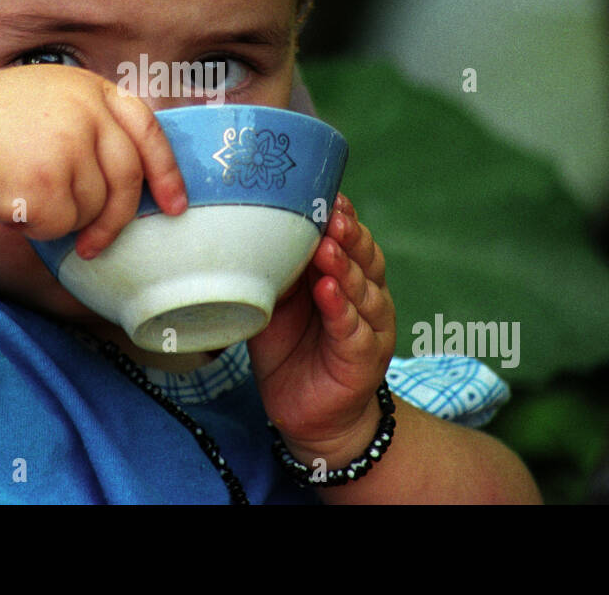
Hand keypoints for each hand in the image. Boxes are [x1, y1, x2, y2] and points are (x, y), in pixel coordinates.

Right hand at [0, 65, 186, 252]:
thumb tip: (132, 176)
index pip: (146, 127)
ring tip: (24, 194)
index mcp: (85, 86)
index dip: (166, 169)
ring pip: (97, 206)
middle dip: (117, 219)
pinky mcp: (51, 181)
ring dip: (67, 218)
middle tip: (95, 244)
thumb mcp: (41, 102)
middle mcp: (84, 109)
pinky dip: (42, 228)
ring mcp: (70, 144)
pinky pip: (66, 224)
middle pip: (128, 177)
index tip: (174, 203)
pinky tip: (11, 202)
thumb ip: (87, 124)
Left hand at [248, 193, 394, 467]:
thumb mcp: (277, 302)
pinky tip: (329, 293)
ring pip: (363, 290)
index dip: (343, 216)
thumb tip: (239, 228)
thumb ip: (272, 270)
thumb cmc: (291, 349)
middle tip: (331, 216)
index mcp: (347, 274)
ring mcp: (370, 326)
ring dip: (344, 267)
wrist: (308, 414)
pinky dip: (342, 310)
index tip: (328, 195)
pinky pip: (354, 330)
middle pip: (363, 257)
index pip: (351, 237)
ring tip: (326, 250)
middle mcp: (366, 294)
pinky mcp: (364, 358)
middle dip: (347, 234)